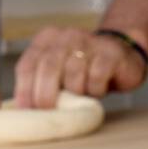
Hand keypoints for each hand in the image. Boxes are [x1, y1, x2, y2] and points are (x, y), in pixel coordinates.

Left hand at [14, 26, 147, 107]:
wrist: (123, 54)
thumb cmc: (85, 69)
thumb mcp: (59, 71)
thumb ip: (41, 82)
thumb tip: (24, 110)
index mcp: (46, 39)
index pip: (28, 64)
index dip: (24, 89)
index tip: (25, 109)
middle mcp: (66, 36)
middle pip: (48, 67)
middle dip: (45, 94)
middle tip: (48, 112)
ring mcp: (89, 42)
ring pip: (74, 74)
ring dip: (76, 92)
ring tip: (82, 94)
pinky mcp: (110, 53)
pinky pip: (96, 77)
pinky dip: (95, 89)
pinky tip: (97, 89)